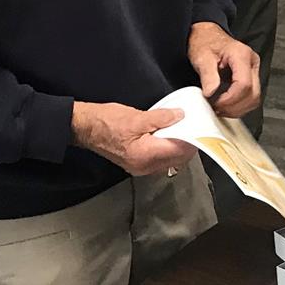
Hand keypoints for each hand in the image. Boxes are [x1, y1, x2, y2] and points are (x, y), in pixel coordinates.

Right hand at [71, 102, 195, 176]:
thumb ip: (161, 118)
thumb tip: (181, 116)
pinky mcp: (136, 164)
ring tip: (182, 130)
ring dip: (177, 148)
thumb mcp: (136, 116)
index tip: (200, 127)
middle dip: (187, 145)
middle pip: (176, 159)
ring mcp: (140, 168)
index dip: (192, 139)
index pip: (179, 151)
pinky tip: (168, 136)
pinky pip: (159, 160)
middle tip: (193, 127)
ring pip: (169, 161)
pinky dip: (166, 149)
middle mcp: (145, 167)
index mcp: (146, 156)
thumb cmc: (106, 121)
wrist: (84, 128)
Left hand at [188, 21, 261, 120]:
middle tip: (217, 108)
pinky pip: (251, 97)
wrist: (207, 36)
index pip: (244, 84)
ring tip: (220, 108)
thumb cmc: (205, 42)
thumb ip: (208, 75)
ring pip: (254, 98)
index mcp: (241, 55)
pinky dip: (239, 105)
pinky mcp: (251, 77)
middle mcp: (252, 62)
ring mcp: (253, 70)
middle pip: (253, 94)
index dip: (230, 99)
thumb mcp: (202, 57)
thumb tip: (211, 93)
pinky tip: (226, 104)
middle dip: (234, 106)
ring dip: (238, 108)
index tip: (215, 103)